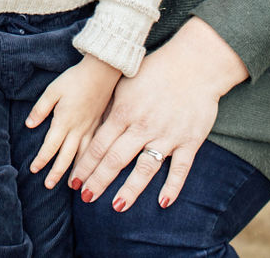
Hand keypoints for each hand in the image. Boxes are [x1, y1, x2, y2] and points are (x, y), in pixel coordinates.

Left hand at [26, 54, 121, 189]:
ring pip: (83, 156)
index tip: (33, 170)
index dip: (41, 159)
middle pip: (65, 156)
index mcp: (64, 120)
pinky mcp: (101, 125)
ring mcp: (91, 128)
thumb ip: (40, 109)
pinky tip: (92, 168)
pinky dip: (93, 161)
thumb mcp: (53, 90)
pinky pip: (96, 148)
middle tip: (48, 186)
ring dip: (77, 171)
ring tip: (73, 186)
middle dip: (56, 172)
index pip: (50, 146)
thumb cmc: (75, 79)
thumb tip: (29, 125)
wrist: (103, 70)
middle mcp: (78, 128)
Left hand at [70, 18, 248, 211]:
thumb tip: (95, 128)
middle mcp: (143, 127)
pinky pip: (180, 169)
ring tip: (117, 206)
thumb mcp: (126, 84)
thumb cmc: (157, 69)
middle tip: (86, 197)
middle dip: (99, 180)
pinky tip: (163, 202)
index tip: (74, 181)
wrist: (195, 63)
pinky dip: (172, 186)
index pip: (99, 145)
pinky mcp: (189, 140)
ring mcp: (167, 136)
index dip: (85, 165)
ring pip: (145, 168)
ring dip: (130, 189)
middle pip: (116, 160)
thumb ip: (112, 108)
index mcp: (125, 113)